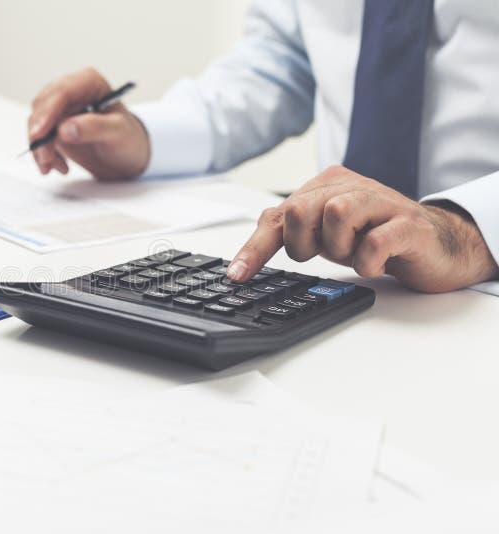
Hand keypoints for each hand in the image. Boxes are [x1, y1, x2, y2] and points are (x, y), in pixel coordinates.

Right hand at [27, 68, 150, 180]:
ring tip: (54, 167)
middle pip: (43, 107)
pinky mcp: (53, 125)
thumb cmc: (128, 139)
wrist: (125, 154)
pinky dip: (43, 154)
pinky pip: (38, 137)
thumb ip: (95, 128)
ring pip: (36, 123)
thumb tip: (65, 128)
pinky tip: (60, 166)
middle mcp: (71, 90)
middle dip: (40, 135)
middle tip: (46, 159)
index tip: (39, 134)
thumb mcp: (119, 132)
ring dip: (40, 148)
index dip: (47, 113)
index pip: (62, 93)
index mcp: (89, 82)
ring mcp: (60, 108)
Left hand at [227, 165, 498, 292]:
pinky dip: (367, 261)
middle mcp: (352, 187)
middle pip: (301, 208)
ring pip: (336, 215)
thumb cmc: (375, 237)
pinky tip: (374, 263)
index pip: (278, 214)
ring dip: (338, 248)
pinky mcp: (409, 224)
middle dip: (303, 243)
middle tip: (323, 254)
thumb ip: (292, 229)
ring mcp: (382, 202)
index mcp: (327, 186)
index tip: (237, 275)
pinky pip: (374, 242)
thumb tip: (254, 237)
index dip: (255, 248)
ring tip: (355, 253)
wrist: (436, 245)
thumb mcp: (325, 235)